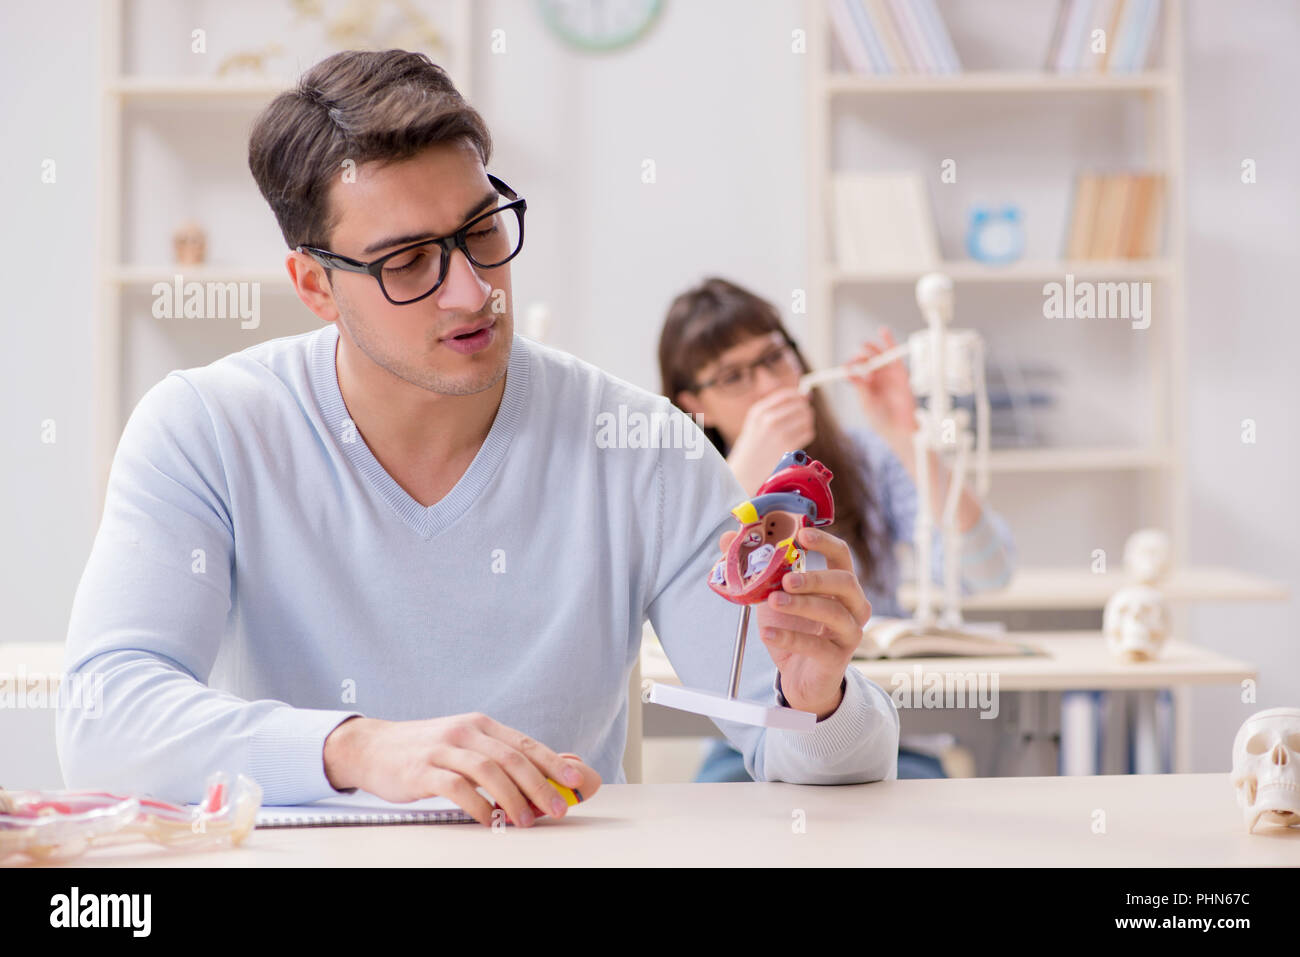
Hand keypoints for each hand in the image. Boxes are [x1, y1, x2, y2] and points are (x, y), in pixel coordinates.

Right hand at [322, 713, 601, 826]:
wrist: (372, 747)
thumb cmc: (428, 751)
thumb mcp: (467, 745)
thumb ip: (503, 756)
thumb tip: (551, 768)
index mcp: (481, 725)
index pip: (525, 744)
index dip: (553, 762)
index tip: (576, 781)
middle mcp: (465, 731)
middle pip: (511, 757)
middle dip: (539, 785)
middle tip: (558, 809)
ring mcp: (442, 748)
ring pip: (487, 771)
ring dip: (512, 798)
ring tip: (526, 821)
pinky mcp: (421, 770)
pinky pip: (455, 787)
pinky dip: (476, 805)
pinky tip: (488, 820)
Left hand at [718, 526, 869, 718]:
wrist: (798, 676)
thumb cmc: (793, 628)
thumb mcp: (772, 593)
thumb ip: (755, 566)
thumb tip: (727, 537)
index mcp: (840, 584)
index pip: (841, 555)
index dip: (824, 542)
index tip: (802, 534)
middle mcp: (853, 606)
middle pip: (844, 582)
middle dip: (814, 578)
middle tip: (786, 579)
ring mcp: (848, 633)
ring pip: (833, 613)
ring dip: (801, 605)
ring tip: (773, 600)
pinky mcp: (836, 659)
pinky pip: (816, 646)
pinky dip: (789, 637)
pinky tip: (766, 633)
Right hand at [726, 388, 814, 494]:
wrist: (745, 472)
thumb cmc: (753, 447)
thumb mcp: (756, 422)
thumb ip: (777, 407)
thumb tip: (805, 395)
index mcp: (758, 411)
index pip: (787, 394)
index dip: (798, 396)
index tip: (802, 400)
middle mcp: (768, 419)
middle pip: (801, 405)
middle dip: (804, 411)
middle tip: (800, 420)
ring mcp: (779, 432)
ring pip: (807, 418)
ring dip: (806, 423)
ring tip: (797, 431)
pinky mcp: (789, 446)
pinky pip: (809, 432)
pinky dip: (807, 435)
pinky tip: (797, 441)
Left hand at [847, 326, 916, 446]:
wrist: (898, 428)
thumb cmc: (881, 419)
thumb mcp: (866, 402)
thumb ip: (859, 386)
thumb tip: (848, 372)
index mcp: (865, 386)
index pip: (856, 370)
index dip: (851, 366)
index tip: (846, 367)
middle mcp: (876, 378)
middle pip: (866, 361)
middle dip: (860, 358)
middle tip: (857, 360)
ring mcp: (887, 375)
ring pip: (878, 356)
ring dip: (871, 349)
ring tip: (865, 346)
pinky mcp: (900, 373)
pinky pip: (894, 355)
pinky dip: (889, 342)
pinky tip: (883, 331)